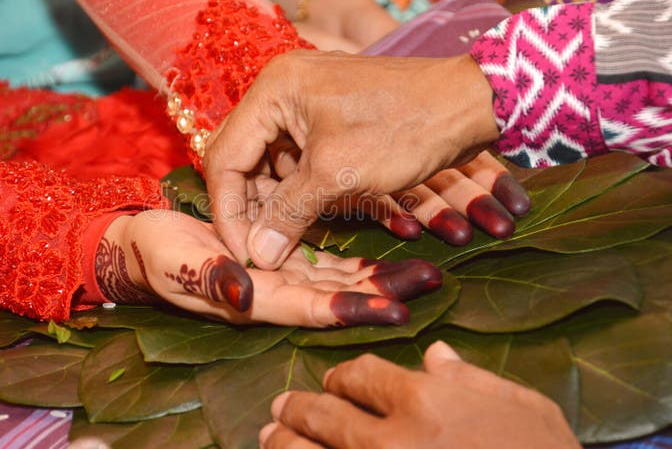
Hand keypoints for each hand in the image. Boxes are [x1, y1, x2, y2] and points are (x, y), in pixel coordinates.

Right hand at [96, 210, 440, 326]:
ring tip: (424, 267)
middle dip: (381, 293)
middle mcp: (274, 291)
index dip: (350, 308)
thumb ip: (210, 279)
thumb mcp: (176, 261)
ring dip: (379, 276)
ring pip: (339, 277)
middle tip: (430, 283)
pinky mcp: (281, 256)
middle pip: (335, 295)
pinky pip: (327, 258)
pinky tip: (386, 247)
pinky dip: (356, 257)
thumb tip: (243, 295)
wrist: (146, 242)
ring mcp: (281, 274)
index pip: (309, 306)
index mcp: (252, 296)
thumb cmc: (156, 251)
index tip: (395, 309)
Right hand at [204, 50, 499, 268]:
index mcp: (273, 91)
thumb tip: (256, 255)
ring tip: (285, 239)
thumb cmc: (405, 129)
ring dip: (274, 202)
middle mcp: (280, 90)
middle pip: (242, 157)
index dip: (228, 210)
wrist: (467, 103)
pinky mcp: (324, 116)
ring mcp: (302, 101)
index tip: (241, 252)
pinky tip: (308, 217)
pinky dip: (298, 189)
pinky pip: (295, 158)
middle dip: (249, 206)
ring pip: (268, 162)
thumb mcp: (339, 175)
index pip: (225, 156)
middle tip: (260, 248)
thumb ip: (289, 214)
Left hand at [260, 342, 580, 448]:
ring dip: (285, 445)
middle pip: (324, 416)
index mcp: (426, 400)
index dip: (342, 376)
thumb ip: (470, 377)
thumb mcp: (522, 407)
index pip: (361, 376)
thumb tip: (434, 353)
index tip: (335, 381)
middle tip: (279, 408)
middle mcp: (390, 440)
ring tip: (270, 439)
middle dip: (297, 409)